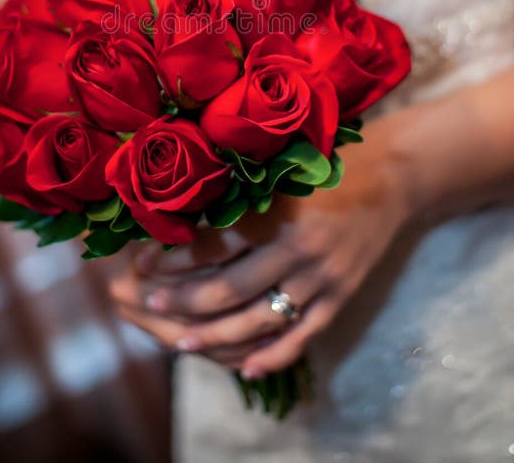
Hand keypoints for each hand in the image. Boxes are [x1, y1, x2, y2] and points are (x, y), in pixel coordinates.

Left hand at [109, 121, 410, 377]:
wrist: (392, 179)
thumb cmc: (326, 166)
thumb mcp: (282, 170)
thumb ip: (241, 192)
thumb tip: (184, 213)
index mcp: (280, 212)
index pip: (215, 244)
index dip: (175, 258)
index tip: (143, 264)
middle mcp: (299, 249)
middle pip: (230, 287)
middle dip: (184, 300)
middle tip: (150, 303)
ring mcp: (322, 279)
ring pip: (260, 320)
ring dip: (217, 335)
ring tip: (182, 343)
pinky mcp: (340, 298)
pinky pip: (302, 336)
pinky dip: (272, 356)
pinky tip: (244, 368)